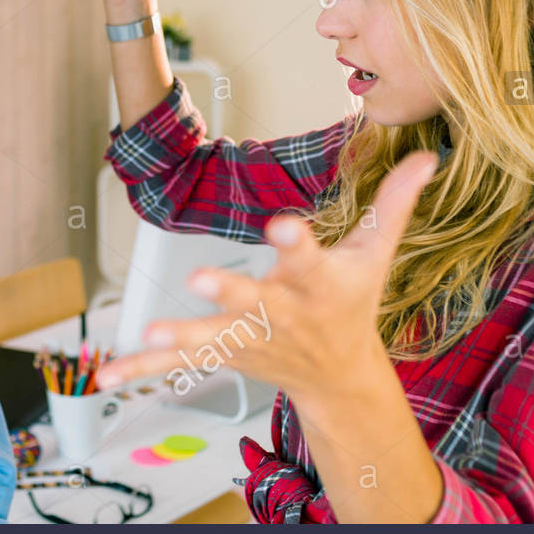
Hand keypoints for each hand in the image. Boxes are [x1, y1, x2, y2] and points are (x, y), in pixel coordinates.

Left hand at [96, 151, 440, 402]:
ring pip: (213, 338)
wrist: (340, 378)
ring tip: (149, 333)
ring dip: (181, 338)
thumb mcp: (376, 254)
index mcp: (317, 284)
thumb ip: (393, 203)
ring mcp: (250, 340)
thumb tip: (427, 154)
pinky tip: (106, 374)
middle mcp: (282, 315)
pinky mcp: (224, 356)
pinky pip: (178, 366)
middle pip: (254, 302)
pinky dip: (142, 370)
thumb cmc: (353, 304)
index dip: (294, 242)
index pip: (307, 258)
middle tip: (199, 280)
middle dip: (229, 292)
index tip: (281, 225)